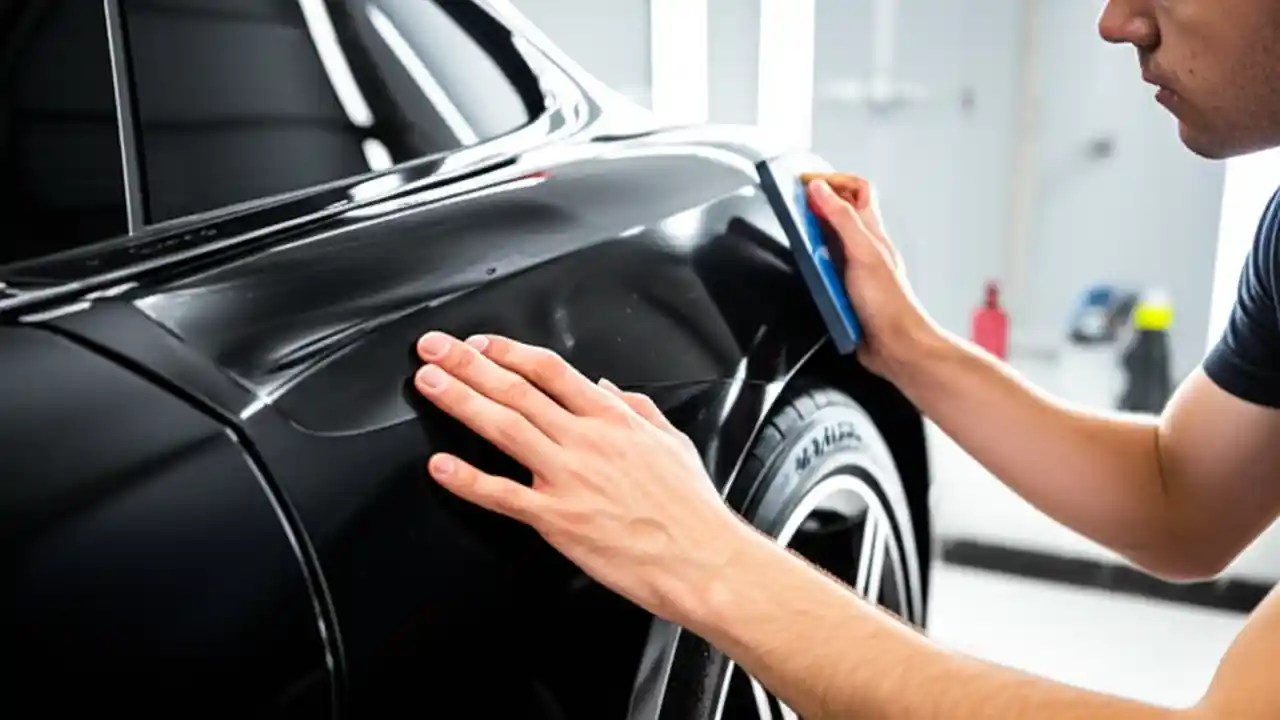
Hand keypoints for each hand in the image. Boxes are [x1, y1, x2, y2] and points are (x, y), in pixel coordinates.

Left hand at [413, 331, 750, 624]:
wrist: (702, 560)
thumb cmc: (690, 509)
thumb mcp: (672, 442)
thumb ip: (637, 408)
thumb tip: (608, 386)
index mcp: (613, 418)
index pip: (550, 370)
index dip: (508, 351)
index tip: (480, 343)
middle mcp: (586, 440)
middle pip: (516, 389)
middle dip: (468, 364)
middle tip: (434, 348)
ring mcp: (569, 477)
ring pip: (504, 428)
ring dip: (461, 401)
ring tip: (429, 383)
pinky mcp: (557, 519)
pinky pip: (503, 495)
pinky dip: (468, 480)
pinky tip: (441, 466)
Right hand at [801, 173, 939, 379]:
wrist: (894, 346)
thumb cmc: (889, 303)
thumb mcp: (863, 253)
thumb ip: (842, 219)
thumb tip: (819, 189)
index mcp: (871, 231)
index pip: (856, 189)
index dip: (834, 180)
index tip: (807, 183)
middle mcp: (861, 246)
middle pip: (836, 212)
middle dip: (814, 206)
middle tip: (793, 206)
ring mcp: (850, 267)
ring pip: (825, 241)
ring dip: (809, 239)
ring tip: (797, 238)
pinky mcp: (840, 289)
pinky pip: (820, 270)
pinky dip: (810, 268)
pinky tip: (805, 272)